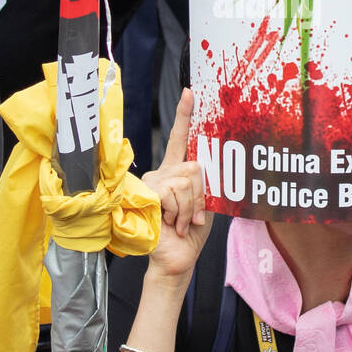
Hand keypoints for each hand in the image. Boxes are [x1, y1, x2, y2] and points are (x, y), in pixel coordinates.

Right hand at [141, 90, 212, 282]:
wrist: (178, 258)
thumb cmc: (191, 232)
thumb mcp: (204, 203)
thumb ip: (204, 183)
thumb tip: (205, 166)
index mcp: (176, 171)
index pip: (180, 139)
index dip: (184, 115)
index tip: (189, 92)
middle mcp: (162, 172)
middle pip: (192, 167)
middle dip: (200, 195)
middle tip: (196, 216)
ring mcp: (152, 183)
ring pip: (184, 182)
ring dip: (191, 208)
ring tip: (182, 223)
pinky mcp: (146, 195)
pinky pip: (173, 194)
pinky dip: (181, 213)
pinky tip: (173, 225)